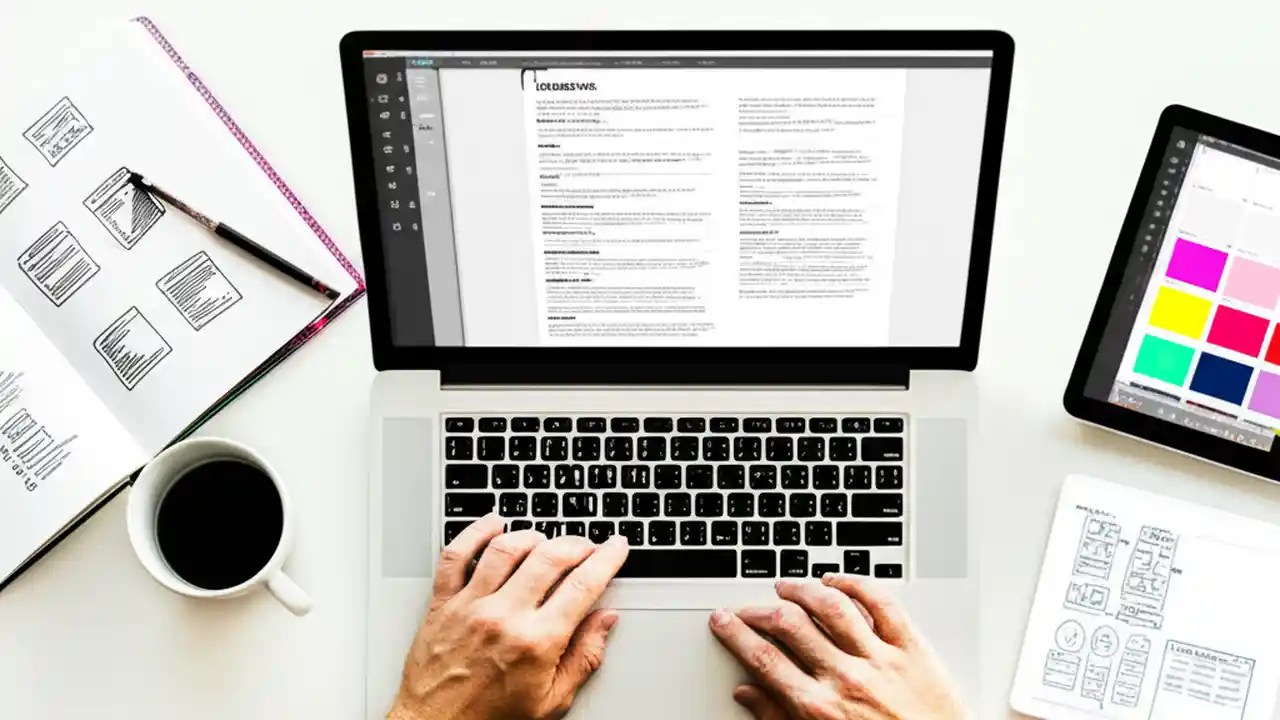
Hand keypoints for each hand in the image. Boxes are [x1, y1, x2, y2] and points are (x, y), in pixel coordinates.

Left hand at [389, 514, 629, 719]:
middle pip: (549, 557)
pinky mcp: (443, 603)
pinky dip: (475, 532)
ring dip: (533, 536)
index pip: (583, 586)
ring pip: (506, 548)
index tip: (616, 547)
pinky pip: (456, 555)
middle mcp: (504, 617)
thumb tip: (604, 622)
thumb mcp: (551, 702)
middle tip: (587, 546)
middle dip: (577, 544)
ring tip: (547, 541)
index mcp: (536, 643)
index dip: (607, 559)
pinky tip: (493, 524)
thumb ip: (583, 658)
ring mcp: (471, 606)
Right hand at [709, 574, 965, 719]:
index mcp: (820, 709)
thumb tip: (748, 694)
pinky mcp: (913, 650)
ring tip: (787, 587)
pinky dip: (856, 584)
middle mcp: (847, 679)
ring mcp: (881, 660)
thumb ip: (779, 718)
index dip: (736, 634)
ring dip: (803, 590)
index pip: (764, 659)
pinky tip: (837, 581)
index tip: (724, 621)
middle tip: (747, 606)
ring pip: (832, 605)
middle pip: (791, 625)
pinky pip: (883, 604)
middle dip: (760, 610)